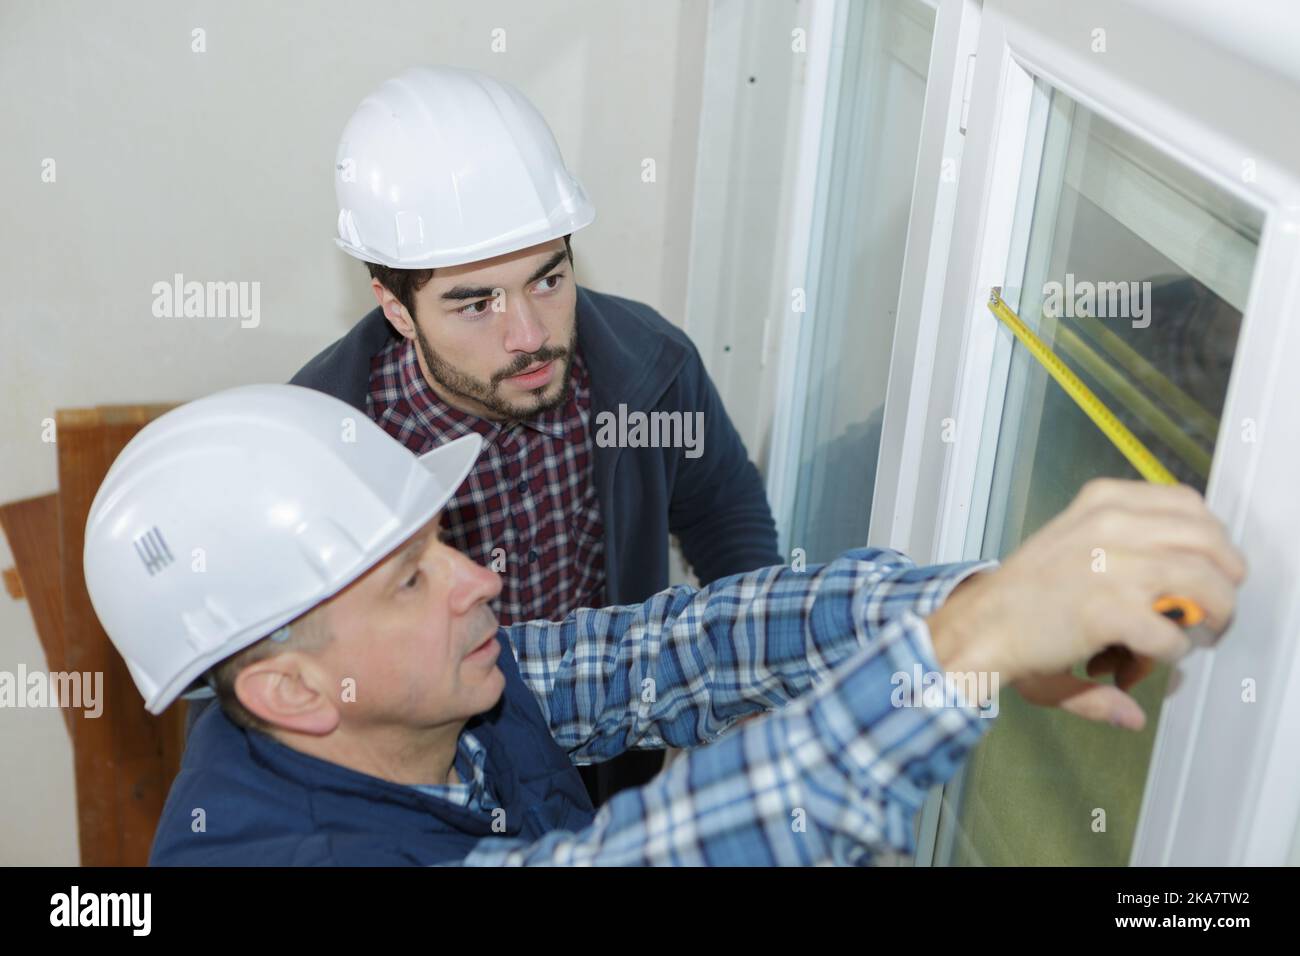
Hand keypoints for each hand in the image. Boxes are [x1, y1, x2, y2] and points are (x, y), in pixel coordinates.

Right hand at [926, 479, 1244, 726]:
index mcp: (1103, 501)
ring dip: (1208, 620)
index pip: (1190, 505)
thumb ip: (1131, 550)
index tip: (1209, 567)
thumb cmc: (1022, 595)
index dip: (1212, 541)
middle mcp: (1112, 524)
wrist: (978, 626)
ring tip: (1184, 639)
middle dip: (1223, 583)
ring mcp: (1113, 565)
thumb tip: (1176, 588)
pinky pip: (1172, 635)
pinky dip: (1168, 655)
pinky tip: (1142, 658)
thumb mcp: (1075, 543)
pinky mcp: (1109, 610)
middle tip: (1210, 611)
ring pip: (1206, 587)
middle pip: (1210, 543)